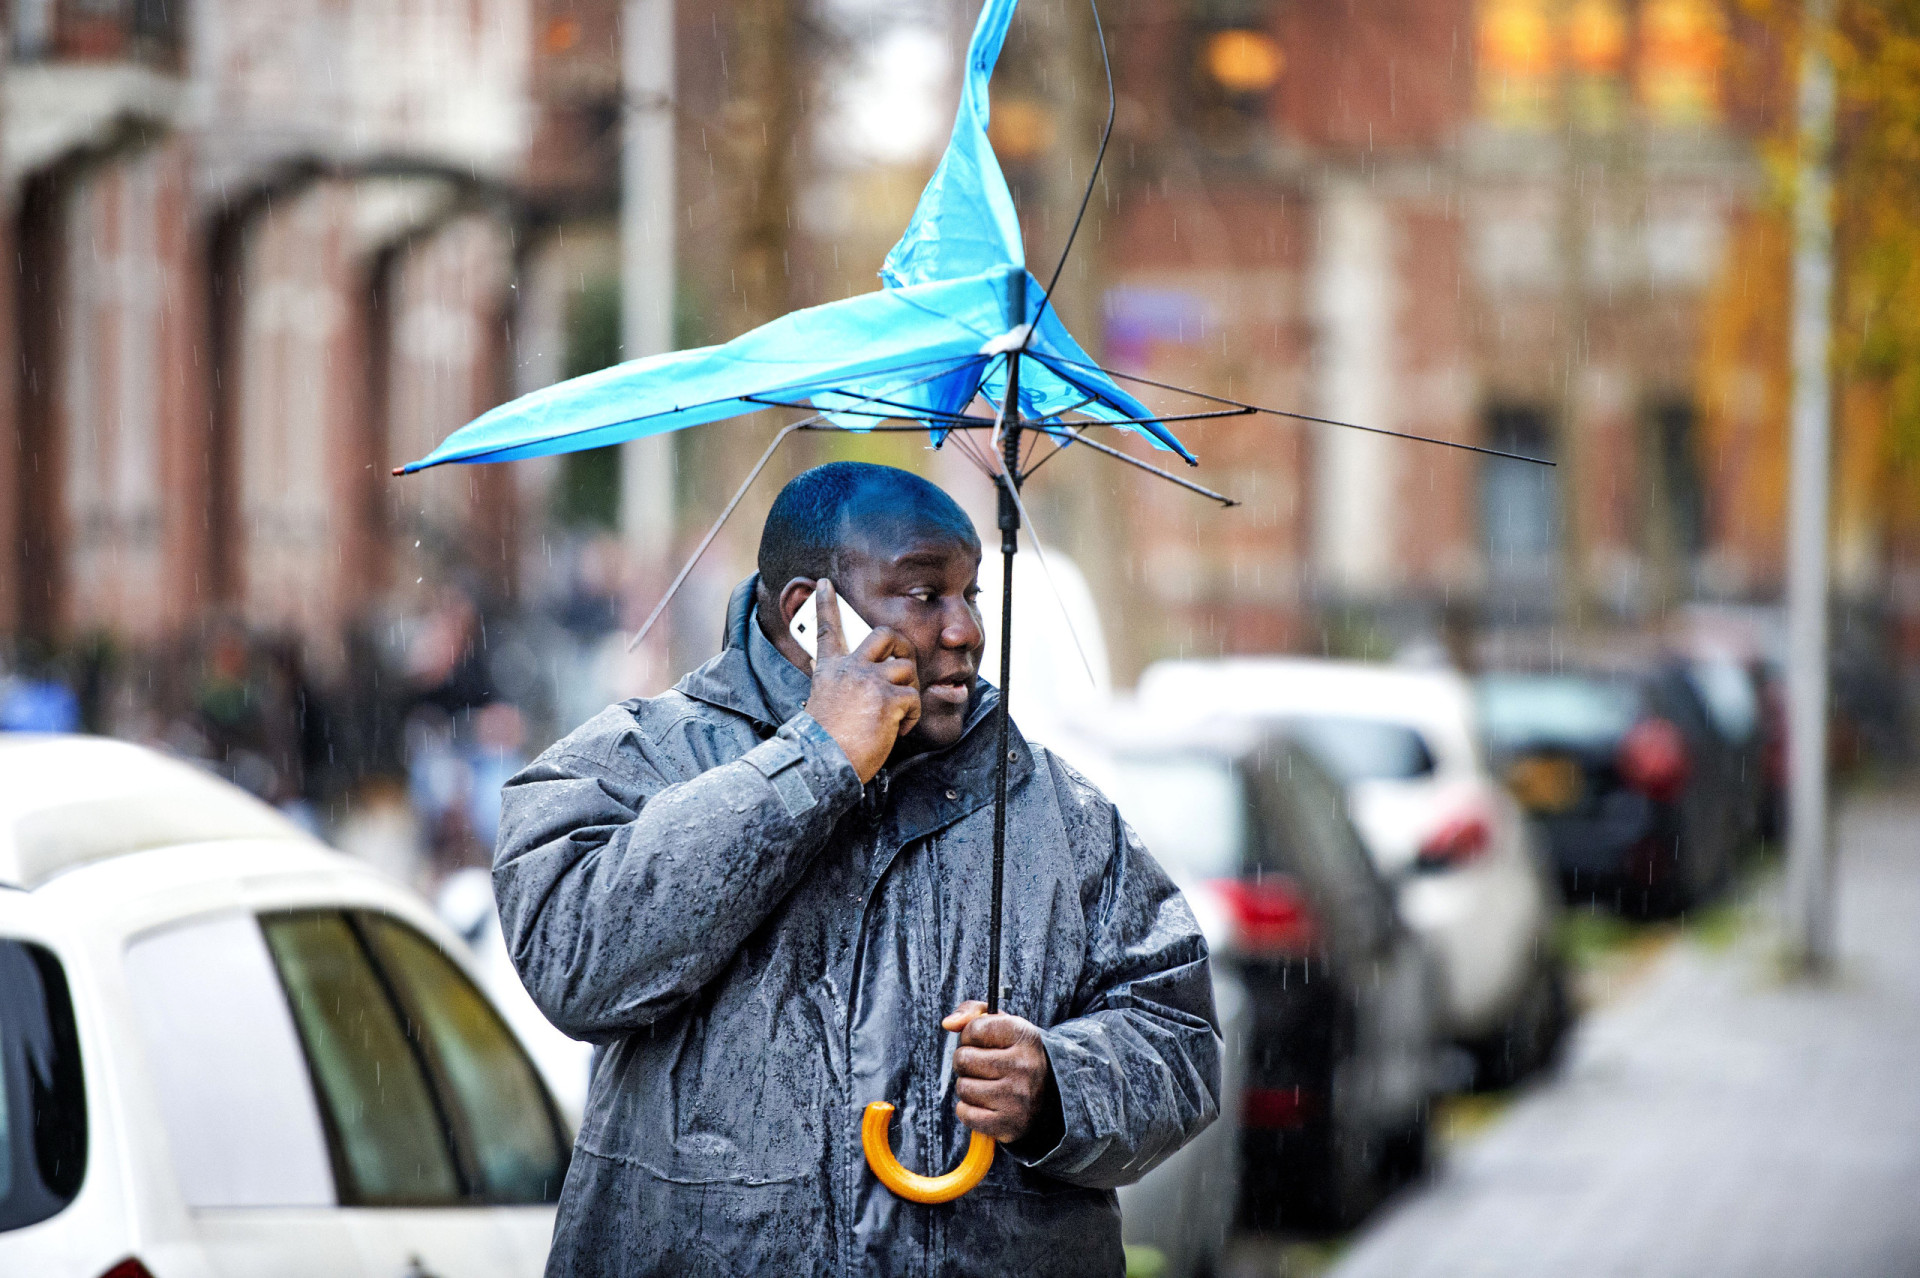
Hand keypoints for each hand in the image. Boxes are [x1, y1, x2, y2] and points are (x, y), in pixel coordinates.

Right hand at [804, 580, 921, 781]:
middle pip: (884, 634)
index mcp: (830, 670)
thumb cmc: (823, 741)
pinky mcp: (888, 699)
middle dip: (902, 645)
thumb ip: (828, 680)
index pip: (826, 630)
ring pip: (907, 669)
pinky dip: (912, 717)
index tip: (825, 585)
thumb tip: (815, 664)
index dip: (824, 604)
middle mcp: (850, 669)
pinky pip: (914, 698)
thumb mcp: (820, 701)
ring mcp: (870, 681)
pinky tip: (898, 729)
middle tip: (903, 664)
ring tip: (898, 714)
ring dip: (909, 692)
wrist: (821, 762)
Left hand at [943, 1001, 1050, 1142]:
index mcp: (1024, 1035)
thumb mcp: (1002, 1024)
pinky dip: (968, 1110)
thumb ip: (973, 1013)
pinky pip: (965, 1113)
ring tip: (986, 1084)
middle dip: (966, 1062)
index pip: (974, 1029)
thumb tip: (948, 1023)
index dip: (970, 1036)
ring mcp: (1018, 1096)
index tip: (982, 1042)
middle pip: (963, 1059)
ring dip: (968, 1086)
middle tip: (982, 1066)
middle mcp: (1024, 1064)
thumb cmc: (1013, 1053)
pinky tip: (985, 1104)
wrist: (1046, 1094)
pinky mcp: (1009, 1123)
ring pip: (963, 1087)